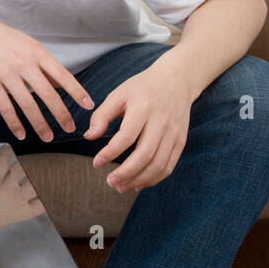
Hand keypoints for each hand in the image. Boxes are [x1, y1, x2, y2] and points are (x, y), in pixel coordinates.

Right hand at [0, 8, 91, 140]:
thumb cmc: (1, 37)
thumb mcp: (27, 44)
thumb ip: (43, 64)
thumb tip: (62, 86)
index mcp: (36, 52)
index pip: (62, 75)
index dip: (77, 92)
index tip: (89, 106)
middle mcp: (23, 63)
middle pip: (47, 94)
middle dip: (61, 114)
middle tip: (69, 128)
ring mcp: (5, 73)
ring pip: (27, 104)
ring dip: (40, 124)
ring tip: (48, 137)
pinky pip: (5, 107)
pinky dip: (14, 123)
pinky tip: (21, 133)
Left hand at [0, 146, 44, 234]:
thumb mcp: (11, 216)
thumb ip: (23, 206)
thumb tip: (33, 194)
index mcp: (25, 211)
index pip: (45, 198)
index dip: (50, 188)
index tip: (52, 180)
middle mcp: (18, 199)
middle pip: (37, 179)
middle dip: (40, 170)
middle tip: (39, 161)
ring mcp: (6, 188)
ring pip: (22, 167)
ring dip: (24, 160)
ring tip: (23, 155)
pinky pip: (4, 160)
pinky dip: (6, 152)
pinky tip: (6, 149)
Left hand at [85, 56, 192, 191]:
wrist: (176, 80)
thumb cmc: (141, 87)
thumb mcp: (118, 94)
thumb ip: (102, 115)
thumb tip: (88, 137)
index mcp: (143, 108)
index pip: (127, 136)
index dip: (111, 152)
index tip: (96, 163)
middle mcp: (161, 122)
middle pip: (145, 154)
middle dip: (126, 172)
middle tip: (110, 182)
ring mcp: (174, 133)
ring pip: (159, 164)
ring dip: (140, 180)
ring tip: (121, 186)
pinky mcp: (180, 141)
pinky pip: (169, 165)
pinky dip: (154, 178)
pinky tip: (138, 183)